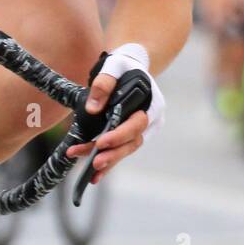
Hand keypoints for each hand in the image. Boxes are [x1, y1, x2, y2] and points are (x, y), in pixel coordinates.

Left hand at [66, 43, 166, 183]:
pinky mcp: (129, 137)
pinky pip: (119, 152)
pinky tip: (94, 177)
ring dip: (108, 162)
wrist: (128, 67)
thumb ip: (103, 84)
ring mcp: (140, 131)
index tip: (101, 141)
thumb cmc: (122, 67)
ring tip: (91, 173)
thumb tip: (92, 109)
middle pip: (132, 142)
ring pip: (125, 150)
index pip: (137, 124)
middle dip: (113, 154)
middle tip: (95, 163)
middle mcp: (150, 121)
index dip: (119, 135)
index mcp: (152, 104)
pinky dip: (108, 164)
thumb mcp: (113, 67)